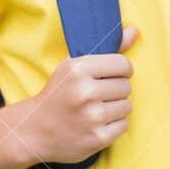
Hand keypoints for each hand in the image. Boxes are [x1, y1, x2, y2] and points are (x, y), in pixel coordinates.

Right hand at [21, 26, 137, 163]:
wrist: (34, 131)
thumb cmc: (59, 95)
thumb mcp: (74, 67)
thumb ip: (108, 49)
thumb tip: (135, 30)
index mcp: (78, 69)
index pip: (123, 65)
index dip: (120, 71)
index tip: (110, 77)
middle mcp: (85, 92)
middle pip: (126, 86)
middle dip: (115, 91)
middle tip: (97, 96)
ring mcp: (92, 117)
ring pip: (127, 106)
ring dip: (116, 108)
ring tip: (96, 110)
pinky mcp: (97, 138)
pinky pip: (124, 125)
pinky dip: (114, 125)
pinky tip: (97, 124)